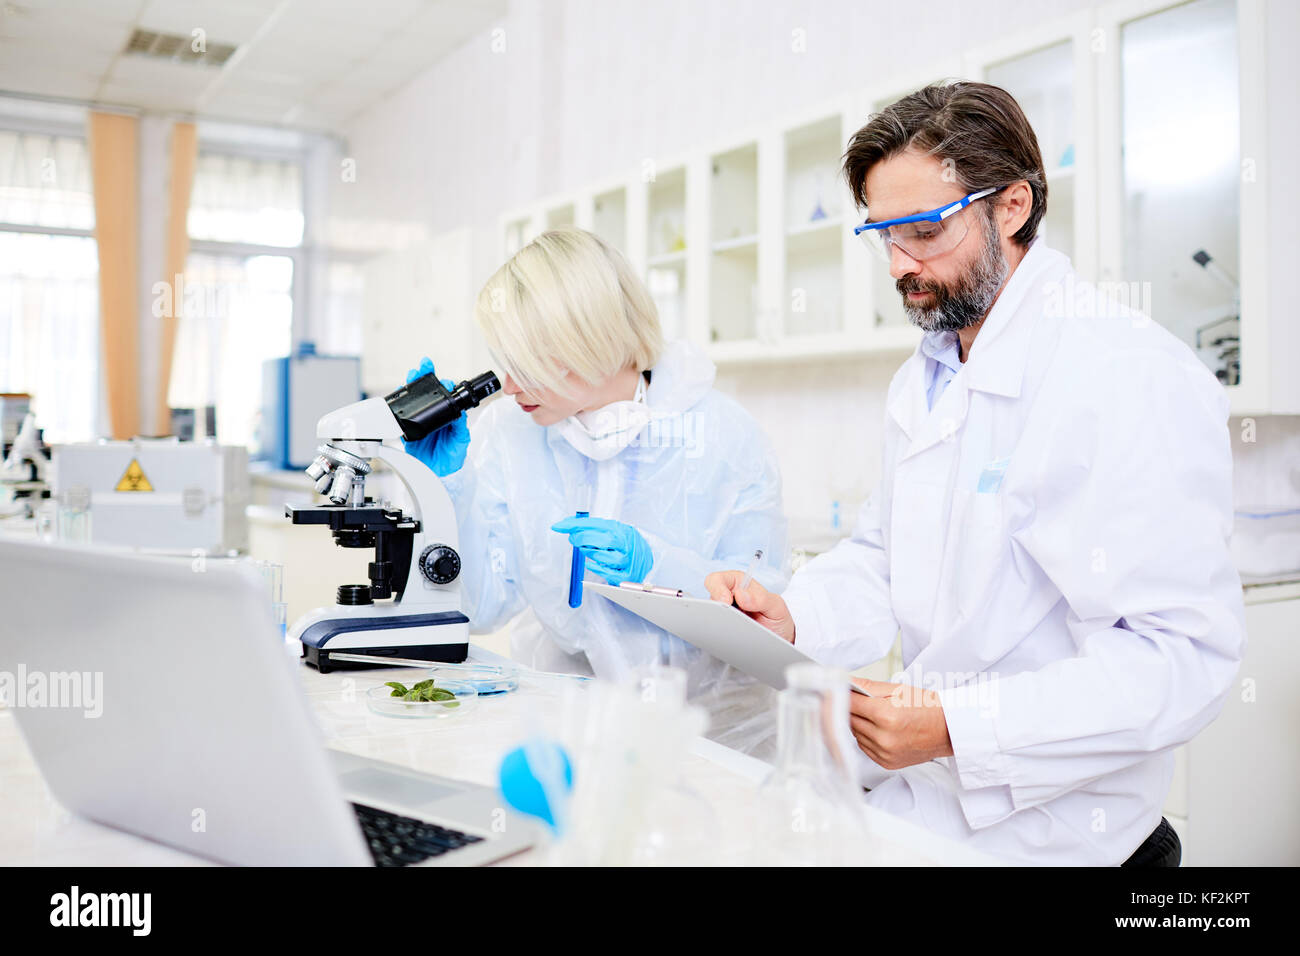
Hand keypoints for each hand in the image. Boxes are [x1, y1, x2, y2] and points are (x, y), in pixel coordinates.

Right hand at [402, 357, 469, 476]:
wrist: (439, 475)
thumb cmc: (452, 457)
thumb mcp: (461, 441)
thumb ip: (460, 427)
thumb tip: (460, 413)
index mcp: (448, 416)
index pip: (446, 396)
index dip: (445, 386)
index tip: (445, 381)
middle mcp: (434, 416)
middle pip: (429, 393)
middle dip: (426, 377)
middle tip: (425, 366)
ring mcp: (420, 421)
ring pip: (415, 399)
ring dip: (413, 385)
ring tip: (413, 373)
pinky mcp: (409, 429)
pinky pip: (402, 414)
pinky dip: (400, 403)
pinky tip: (401, 393)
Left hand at [550, 515, 652, 584]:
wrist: (643, 557)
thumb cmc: (619, 543)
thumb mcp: (607, 530)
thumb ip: (587, 527)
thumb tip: (561, 525)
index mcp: (620, 529)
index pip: (597, 524)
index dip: (576, 525)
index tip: (559, 527)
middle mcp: (626, 544)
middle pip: (606, 540)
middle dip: (585, 539)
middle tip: (573, 540)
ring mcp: (627, 560)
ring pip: (609, 558)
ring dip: (592, 554)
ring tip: (584, 550)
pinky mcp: (626, 576)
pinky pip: (610, 573)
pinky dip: (597, 568)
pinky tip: (590, 564)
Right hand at [704, 570, 794, 643]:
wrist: (780, 639)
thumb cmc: (777, 618)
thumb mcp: (776, 606)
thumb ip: (762, 599)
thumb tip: (741, 594)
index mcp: (738, 584)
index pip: (716, 580)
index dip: (717, 589)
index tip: (726, 601)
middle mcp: (727, 597)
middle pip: (709, 599)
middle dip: (715, 608)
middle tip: (728, 618)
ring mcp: (723, 614)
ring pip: (710, 616)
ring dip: (719, 622)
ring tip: (737, 629)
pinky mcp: (722, 628)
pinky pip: (714, 630)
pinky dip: (720, 634)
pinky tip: (732, 637)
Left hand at [848, 679, 953, 769]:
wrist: (948, 730)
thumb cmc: (927, 707)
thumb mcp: (898, 690)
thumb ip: (868, 687)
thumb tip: (845, 682)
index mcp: (886, 716)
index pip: (849, 703)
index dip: (841, 695)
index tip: (836, 690)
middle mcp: (883, 738)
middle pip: (849, 720)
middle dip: (850, 708)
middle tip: (856, 699)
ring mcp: (884, 753)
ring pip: (855, 734)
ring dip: (857, 723)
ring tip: (872, 714)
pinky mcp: (886, 763)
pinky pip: (864, 747)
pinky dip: (866, 737)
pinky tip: (877, 728)